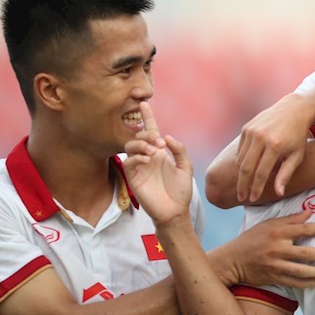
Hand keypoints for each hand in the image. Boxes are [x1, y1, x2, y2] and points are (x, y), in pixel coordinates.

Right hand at [122, 102, 193, 225]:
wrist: (175, 211)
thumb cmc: (180, 191)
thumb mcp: (186, 167)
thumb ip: (179, 150)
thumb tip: (167, 136)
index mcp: (160, 152)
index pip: (151, 131)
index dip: (147, 117)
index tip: (144, 103)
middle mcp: (148, 156)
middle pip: (139, 135)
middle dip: (147, 134)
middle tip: (159, 142)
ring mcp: (139, 166)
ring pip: (130, 145)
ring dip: (142, 144)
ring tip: (154, 151)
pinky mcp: (133, 177)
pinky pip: (128, 161)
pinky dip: (137, 157)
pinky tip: (148, 159)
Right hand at [213, 211, 314, 288]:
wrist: (231, 261)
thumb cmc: (251, 239)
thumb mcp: (268, 225)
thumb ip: (290, 219)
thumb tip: (310, 212)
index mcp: (277, 232)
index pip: (305, 229)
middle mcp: (277, 248)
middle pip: (307, 253)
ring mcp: (275, 265)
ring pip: (303, 271)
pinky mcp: (273, 278)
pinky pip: (295, 283)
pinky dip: (309, 283)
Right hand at [236, 94, 314, 202]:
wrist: (294, 110)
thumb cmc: (298, 136)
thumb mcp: (297, 156)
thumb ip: (286, 174)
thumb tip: (278, 193)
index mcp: (275, 146)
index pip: (260, 173)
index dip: (255, 188)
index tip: (253, 199)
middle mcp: (260, 137)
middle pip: (246, 168)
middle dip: (243, 186)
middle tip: (242, 198)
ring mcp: (251, 131)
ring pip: (241, 159)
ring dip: (241, 175)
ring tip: (243, 186)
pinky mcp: (246, 127)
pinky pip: (240, 149)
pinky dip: (242, 161)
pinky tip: (245, 170)